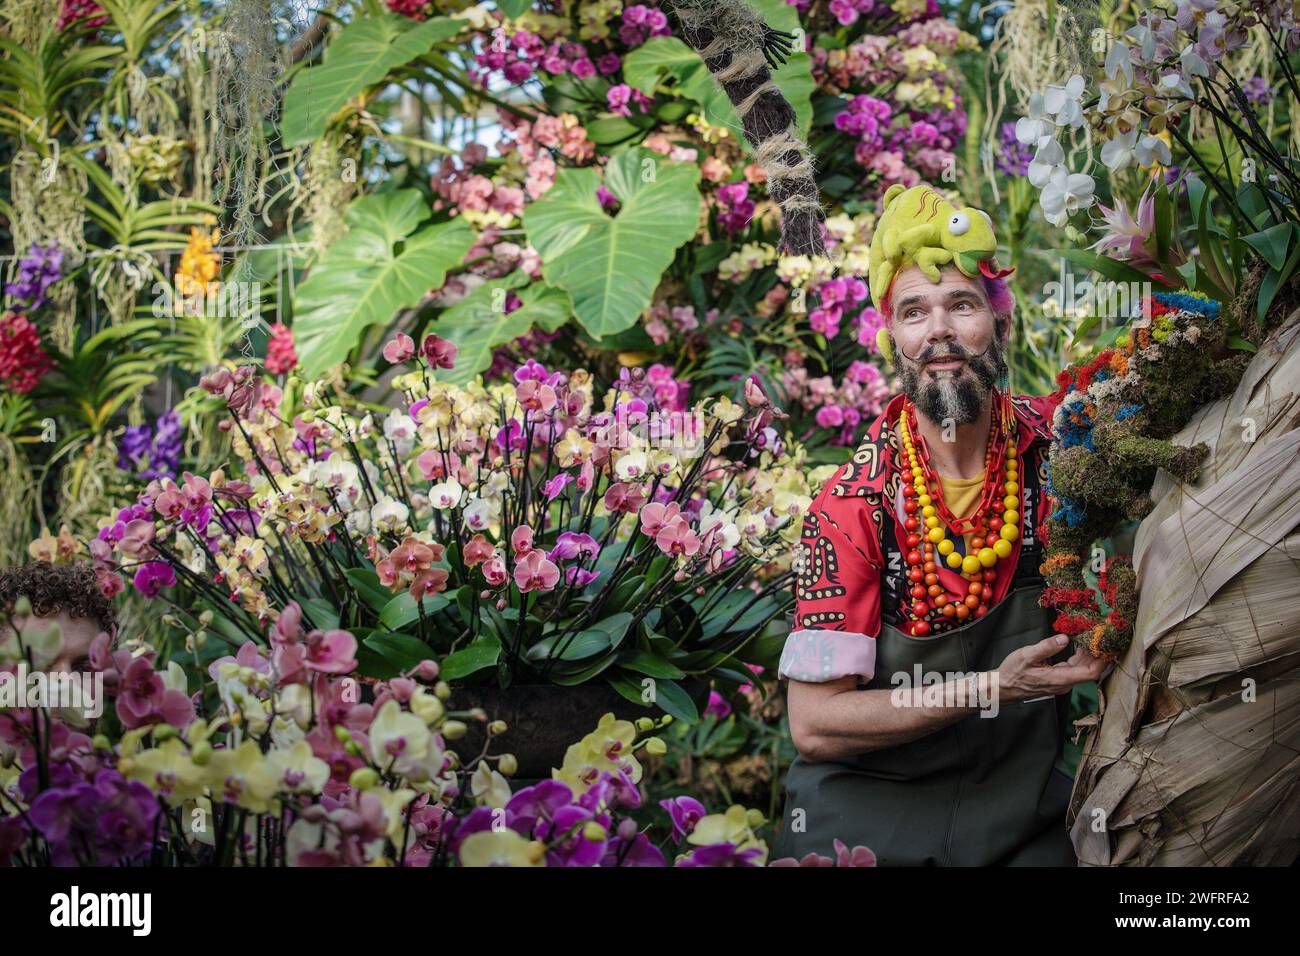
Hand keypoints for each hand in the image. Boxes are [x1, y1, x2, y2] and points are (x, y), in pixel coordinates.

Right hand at [994, 634, 1109, 703]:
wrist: (1003, 687)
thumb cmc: (1013, 672)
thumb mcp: (1027, 655)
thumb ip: (1047, 647)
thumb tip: (1065, 638)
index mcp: (1060, 678)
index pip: (1090, 673)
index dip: (1102, 660)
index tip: (1108, 646)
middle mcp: (1064, 683)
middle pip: (1089, 670)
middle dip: (1098, 654)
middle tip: (1101, 636)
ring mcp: (1062, 682)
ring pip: (1082, 669)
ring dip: (1089, 655)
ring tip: (1091, 638)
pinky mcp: (1058, 679)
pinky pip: (1074, 669)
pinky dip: (1080, 658)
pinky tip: (1079, 647)